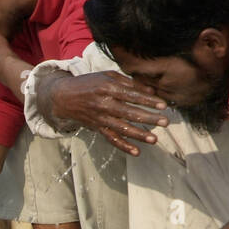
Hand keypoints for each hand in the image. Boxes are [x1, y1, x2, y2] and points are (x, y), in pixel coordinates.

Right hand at [42, 70, 168, 155]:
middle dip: (148, 118)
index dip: (148, 101)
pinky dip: (123, 146)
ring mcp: (99, 118)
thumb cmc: (88, 83)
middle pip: (129, 113)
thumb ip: (129, 83)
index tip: (163, 105)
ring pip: (121, 128)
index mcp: (107, 88)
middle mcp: (103, 104)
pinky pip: (111, 138)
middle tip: (165, 122)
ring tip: (154, 139)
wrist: (62, 97)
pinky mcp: (97, 128)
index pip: (131, 95)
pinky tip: (136, 152)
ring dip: (138, 135)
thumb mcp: (107, 76)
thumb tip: (151, 92)